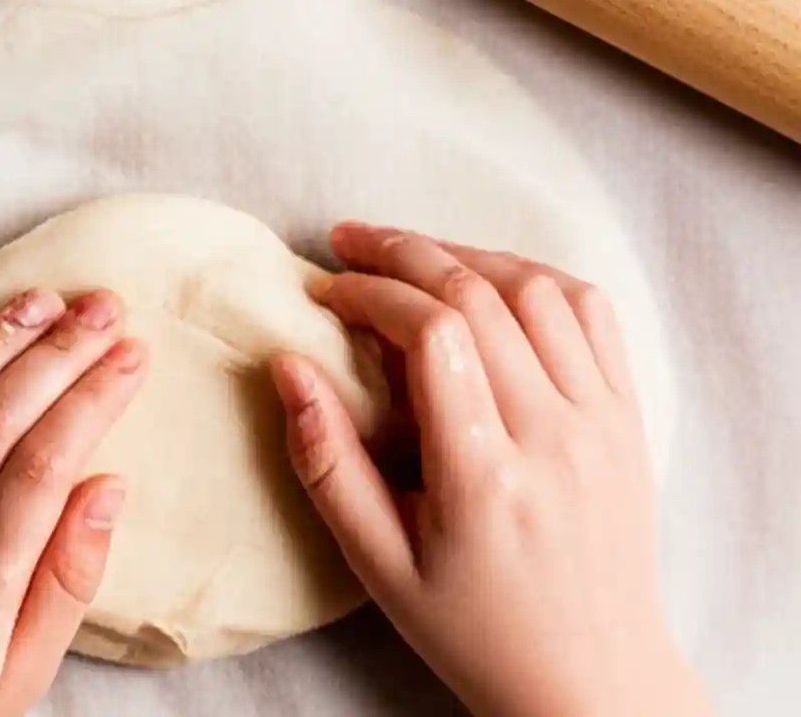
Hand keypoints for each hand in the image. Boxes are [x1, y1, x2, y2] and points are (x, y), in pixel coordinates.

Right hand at [270, 224, 710, 715]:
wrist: (588, 676)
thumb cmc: (473, 627)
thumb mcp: (377, 562)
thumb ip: (326, 462)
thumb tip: (288, 366)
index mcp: (485, 476)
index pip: (433, 333)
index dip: (371, 292)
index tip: (326, 291)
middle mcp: (555, 435)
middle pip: (481, 293)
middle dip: (405, 252)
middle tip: (350, 243)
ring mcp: (603, 421)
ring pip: (539, 288)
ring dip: (467, 255)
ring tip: (411, 256)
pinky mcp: (628, 417)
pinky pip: (593, 313)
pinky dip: (536, 277)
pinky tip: (491, 280)